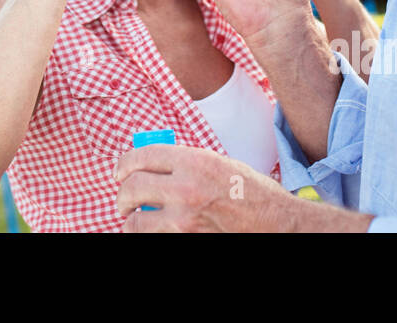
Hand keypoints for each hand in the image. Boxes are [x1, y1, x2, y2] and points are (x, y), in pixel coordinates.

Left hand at [114, 144, 375, 232]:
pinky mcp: (187, 240)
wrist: (276, 222)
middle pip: (132, 188)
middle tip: (124, 201)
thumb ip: (185, 164)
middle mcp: (184, 189)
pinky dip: (148, 235)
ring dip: (130, 221)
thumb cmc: (251, 191)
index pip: (140, 157)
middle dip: (122, 196)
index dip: (123, 165)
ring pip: (135, 222)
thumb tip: (152, 168)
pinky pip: (153, 238)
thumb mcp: (218, 164)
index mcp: (192, 161)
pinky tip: (153, 231)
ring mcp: (184, 220)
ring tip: (134, 220)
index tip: (120, 172)